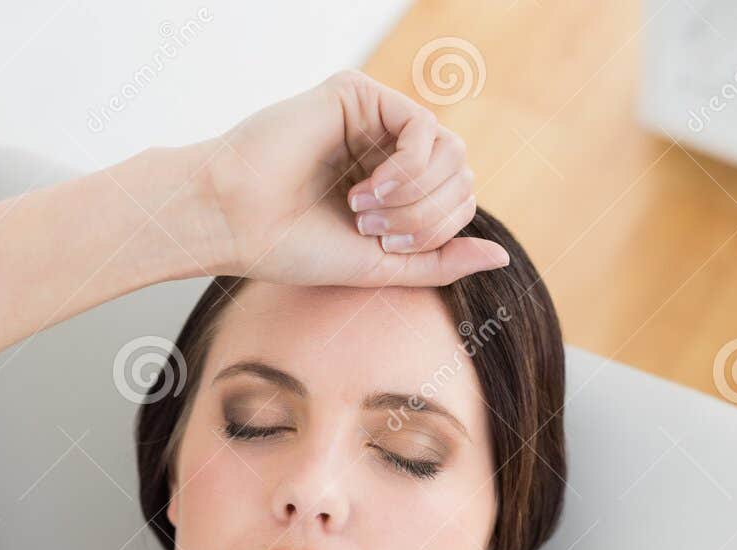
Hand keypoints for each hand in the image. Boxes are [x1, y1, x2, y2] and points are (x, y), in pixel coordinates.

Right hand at [204, 68, 509, 286]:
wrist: (235, 223)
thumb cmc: (292, 249)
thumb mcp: (381, 267)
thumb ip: (439, 261)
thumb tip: (501, 254)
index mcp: (395, 188)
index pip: (458, 201)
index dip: (436, 232)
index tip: (379, 246)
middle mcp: (388, 149)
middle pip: (462, 174)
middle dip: (428, 217)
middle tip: (373, 231)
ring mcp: (374, 118)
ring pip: (451, 151)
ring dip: (416, 195)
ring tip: (365, 210)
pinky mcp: (359, 94)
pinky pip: (423, 127)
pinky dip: (408, 168)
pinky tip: (368, 187)